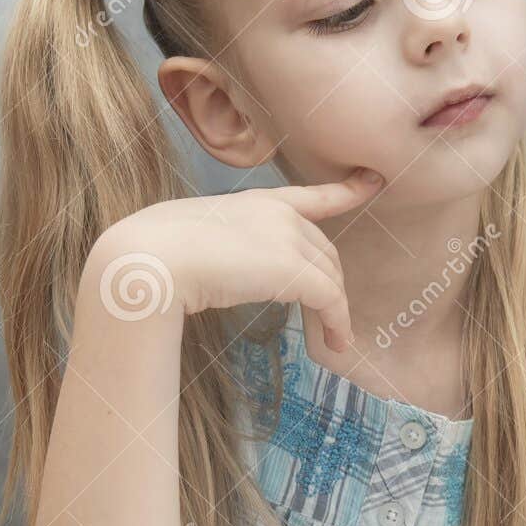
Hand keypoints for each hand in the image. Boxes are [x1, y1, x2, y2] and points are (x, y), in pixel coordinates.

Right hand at [90, 169, 382, 351]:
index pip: (311, 196)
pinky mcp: (296, 270)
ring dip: (335, 310)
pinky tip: (337, 344)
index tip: (373, 181)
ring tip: (334, 338)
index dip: (346, 191)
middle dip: (330, 283)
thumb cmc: (156, 253)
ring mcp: (289, 239)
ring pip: (330, 278)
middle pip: (325, 251)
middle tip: (328, 315)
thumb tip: (222, 273)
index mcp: (256, 202)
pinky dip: (338, 324)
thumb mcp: (198, 241)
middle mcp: (280, 215)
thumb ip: (225, 249)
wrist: (152, 258)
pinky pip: (330, 300)